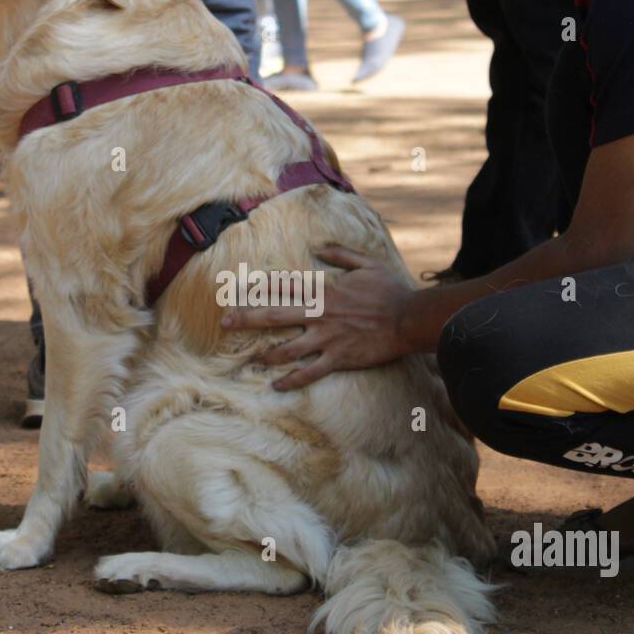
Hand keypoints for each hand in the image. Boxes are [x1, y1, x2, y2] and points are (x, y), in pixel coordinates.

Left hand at [220, 245, 416, 390]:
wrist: (409, 319)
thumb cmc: (390, 289)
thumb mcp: (367, 262)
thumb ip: (340, 253)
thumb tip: (318, 246)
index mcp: (324, 289)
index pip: (285, 284)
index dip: (261, 284)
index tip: (241, 286)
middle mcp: (319, 314)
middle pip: (274, 314)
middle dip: (246, 318)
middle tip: (224, 321)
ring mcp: (327, 338)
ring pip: (287, 349)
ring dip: (265, 354)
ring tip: (250, 358)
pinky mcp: (338, 358)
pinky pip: (309, 372)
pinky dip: (291, 381)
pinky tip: (276, 386)